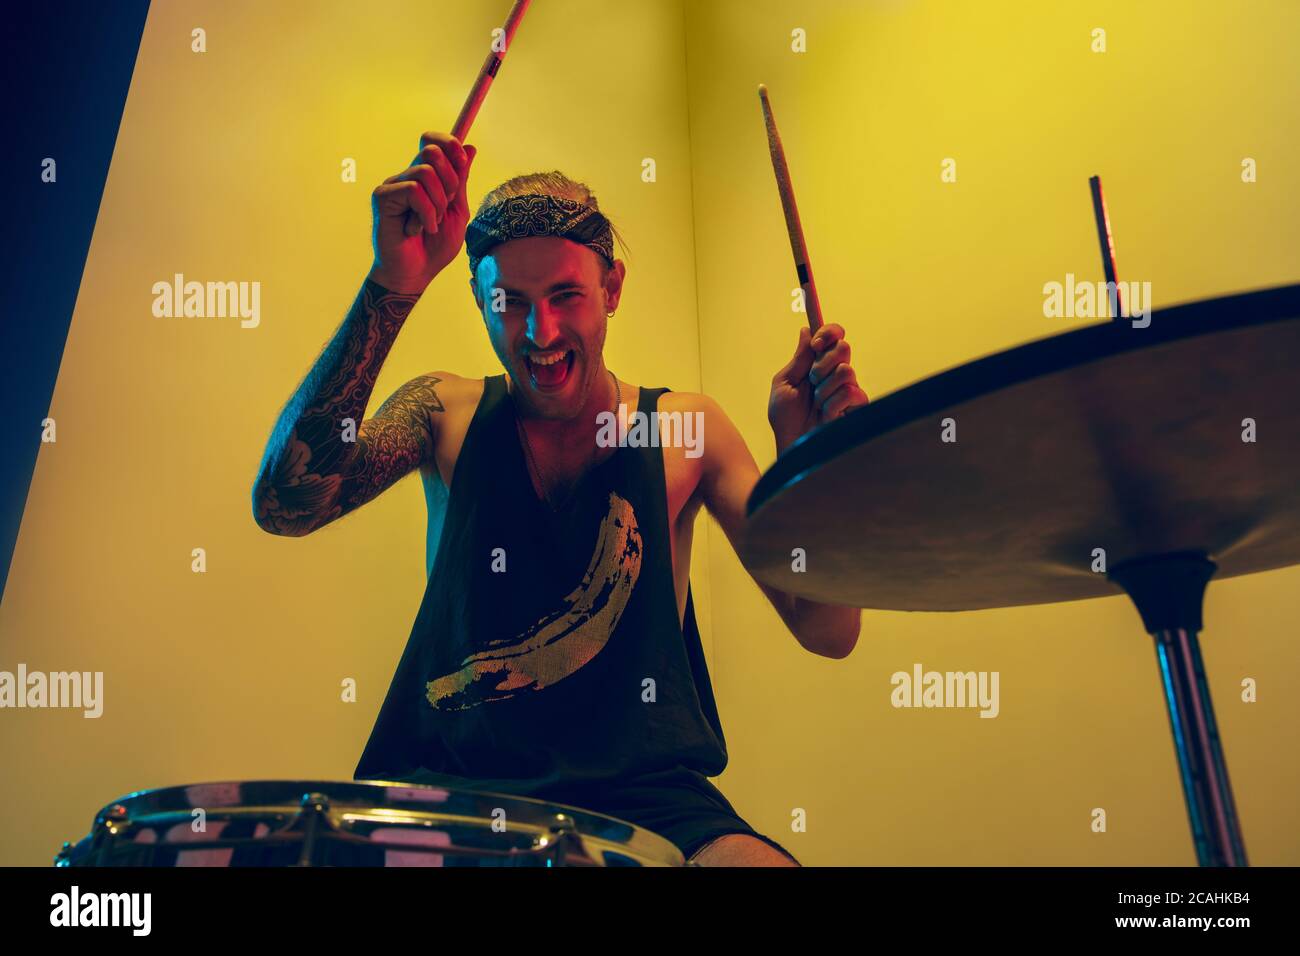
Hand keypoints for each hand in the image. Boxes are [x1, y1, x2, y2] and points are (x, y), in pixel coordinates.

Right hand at [369, 132, 476, 293]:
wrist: (415, 274)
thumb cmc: (435, 247)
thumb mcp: (457, 212)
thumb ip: (461, 181)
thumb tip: (470, 147)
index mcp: (425, 178)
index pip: (433, 141)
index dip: (450, 143)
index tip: (463, 161)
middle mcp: (407, 177)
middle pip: (431, 150)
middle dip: (449, 180)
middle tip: (446, 206)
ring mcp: (393, 185)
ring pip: (425, 172)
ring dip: (437, 202)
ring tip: (431, 223)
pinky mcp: (382, 197)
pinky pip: (414, 191)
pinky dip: (426, 213)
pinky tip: (419, 229)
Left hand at [768, 323, 868, 453]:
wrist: (793, 446)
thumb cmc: (785, 419)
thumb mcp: (785, 384)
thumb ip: (799, 358)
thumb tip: (806, 331)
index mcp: (817, 364)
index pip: (833, 336)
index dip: (829, 332)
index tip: (817, 342)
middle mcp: (835, 373)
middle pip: (843, 347)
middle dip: (822, 363)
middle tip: (812, 380)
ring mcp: (848, 389)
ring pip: (845, 370)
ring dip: (824, 389)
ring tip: (816, 405)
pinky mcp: (857, 406)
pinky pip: (851, 392)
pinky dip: (833, 404)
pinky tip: (827, 416)